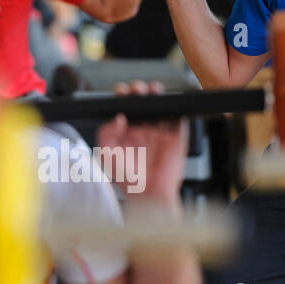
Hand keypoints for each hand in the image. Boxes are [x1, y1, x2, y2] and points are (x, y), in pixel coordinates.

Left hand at [95, 81, 188, 200]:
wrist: (148, 195)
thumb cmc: (128, 180)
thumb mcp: (107, 154)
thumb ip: (106, 132)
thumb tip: (118, 116)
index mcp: (127, 133)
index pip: (126, 109)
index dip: (123, 97)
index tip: (121, 91)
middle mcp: (144, 131)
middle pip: (143, 104)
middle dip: (140, 92)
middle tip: (137, 89)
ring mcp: (161, 133)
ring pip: (161, 107)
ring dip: (158, 95)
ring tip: (153, 89)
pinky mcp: (176, 137)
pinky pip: (178, 118)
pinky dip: (176, 108)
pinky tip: (169, 102)